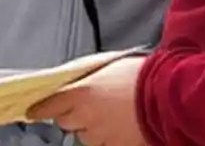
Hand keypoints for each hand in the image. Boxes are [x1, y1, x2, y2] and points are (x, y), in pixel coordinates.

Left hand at [27, 56, 147, 145]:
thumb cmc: (142, 75)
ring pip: (86, 137)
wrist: (170, 95)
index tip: (34, 111)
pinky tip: (121, 127)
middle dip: (73, 116)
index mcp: (80, 93)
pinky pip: (105, 145)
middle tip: (89, 106)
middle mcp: (86, 117)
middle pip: (66, 123)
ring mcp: (102, 136)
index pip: (48, 106)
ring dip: (92, 129)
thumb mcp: (107, 67)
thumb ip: (86, 78)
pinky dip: (109, 138)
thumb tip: (75, 81)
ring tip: (111, 116)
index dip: (41, 109)